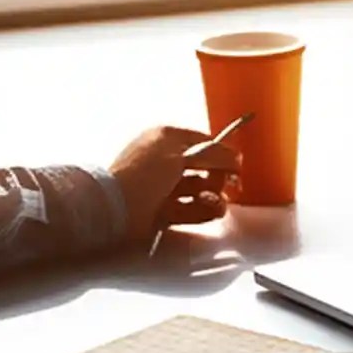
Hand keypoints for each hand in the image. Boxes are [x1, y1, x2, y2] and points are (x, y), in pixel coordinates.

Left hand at [109, 126, 240, 241]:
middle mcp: (167, 162)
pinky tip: (208, 210)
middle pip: (206, 167)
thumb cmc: (145, 172)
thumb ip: (214, 154)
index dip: (223, 153)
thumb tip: (237, 157)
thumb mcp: (181, 154)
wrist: (115, 207)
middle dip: (220, 176)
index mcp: (167, 139)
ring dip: (214, 195)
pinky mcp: (166, 212)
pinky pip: (194, 210)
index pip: (204, 142)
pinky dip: (205, 211)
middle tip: (230, 185)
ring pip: (202, 190)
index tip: (237, 166)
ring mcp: (166, 188)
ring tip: (212, 200)